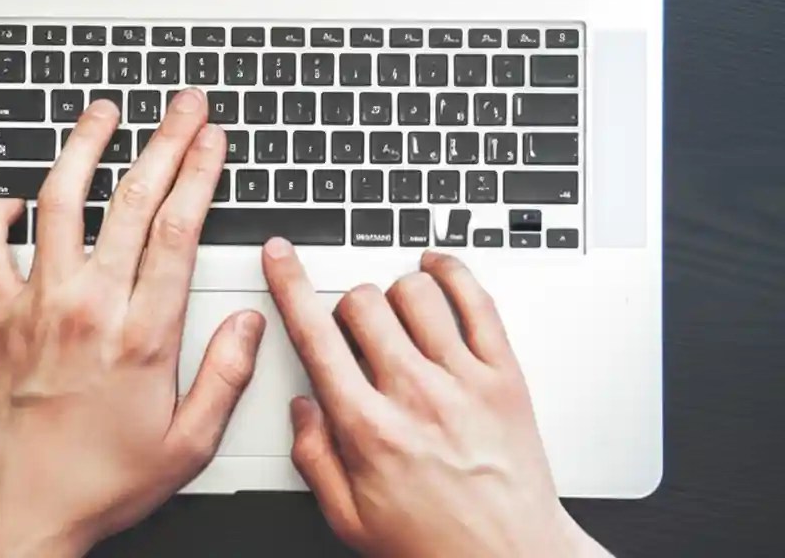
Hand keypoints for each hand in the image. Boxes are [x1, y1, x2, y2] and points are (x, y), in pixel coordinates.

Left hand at [0, 90, 265, 557]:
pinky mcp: (1, 318)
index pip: (178, 230)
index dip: (200, 173)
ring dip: (83, 150)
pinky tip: (13, 197)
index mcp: (143, 335)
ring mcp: (39, 306)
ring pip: (59, 204)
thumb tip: (252, 321)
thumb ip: (228, 376)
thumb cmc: (101, 481)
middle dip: (163, 141)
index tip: (212, 139)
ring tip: (102, 113)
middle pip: (131, 201)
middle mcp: (88, 308)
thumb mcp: (190, 444)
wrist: (22, 511)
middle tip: (182, 105)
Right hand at [263, 240, 608, 557]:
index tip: (280, 256)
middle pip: (363, 302)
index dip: (289, 285)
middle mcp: (414, 395)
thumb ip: (314, 458)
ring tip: (396, 314)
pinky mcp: (504, 375)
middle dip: (346, 304)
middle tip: (352, 329)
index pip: (315, 336)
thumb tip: (301, 407)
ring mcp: (464, 380)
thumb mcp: (349, 518)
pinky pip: (477, 300)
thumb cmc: (432, 544)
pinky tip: (438, 270)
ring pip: (416, 291)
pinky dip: (453, 273)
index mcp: (368, 429)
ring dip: (395, 291)